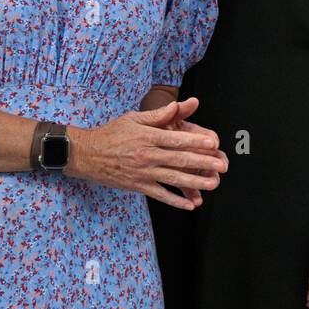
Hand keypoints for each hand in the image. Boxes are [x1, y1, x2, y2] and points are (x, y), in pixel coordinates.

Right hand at [67, 97, 227, 209]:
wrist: (86, 154)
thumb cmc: (112, 133)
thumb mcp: (134, 118)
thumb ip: (159, 114)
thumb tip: (179, 104)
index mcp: (148, 137)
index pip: (176, 139)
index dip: (196, 142)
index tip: (213, 144)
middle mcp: (146, 155)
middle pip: (179, 160)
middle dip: (203, 163)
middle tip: (222, 165)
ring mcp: (142, 172)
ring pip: (173, 178)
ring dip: (195, 182)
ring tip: (213, 184)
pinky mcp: (137, 185)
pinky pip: (159, 194)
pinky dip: (175, 200)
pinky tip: (190, 204)